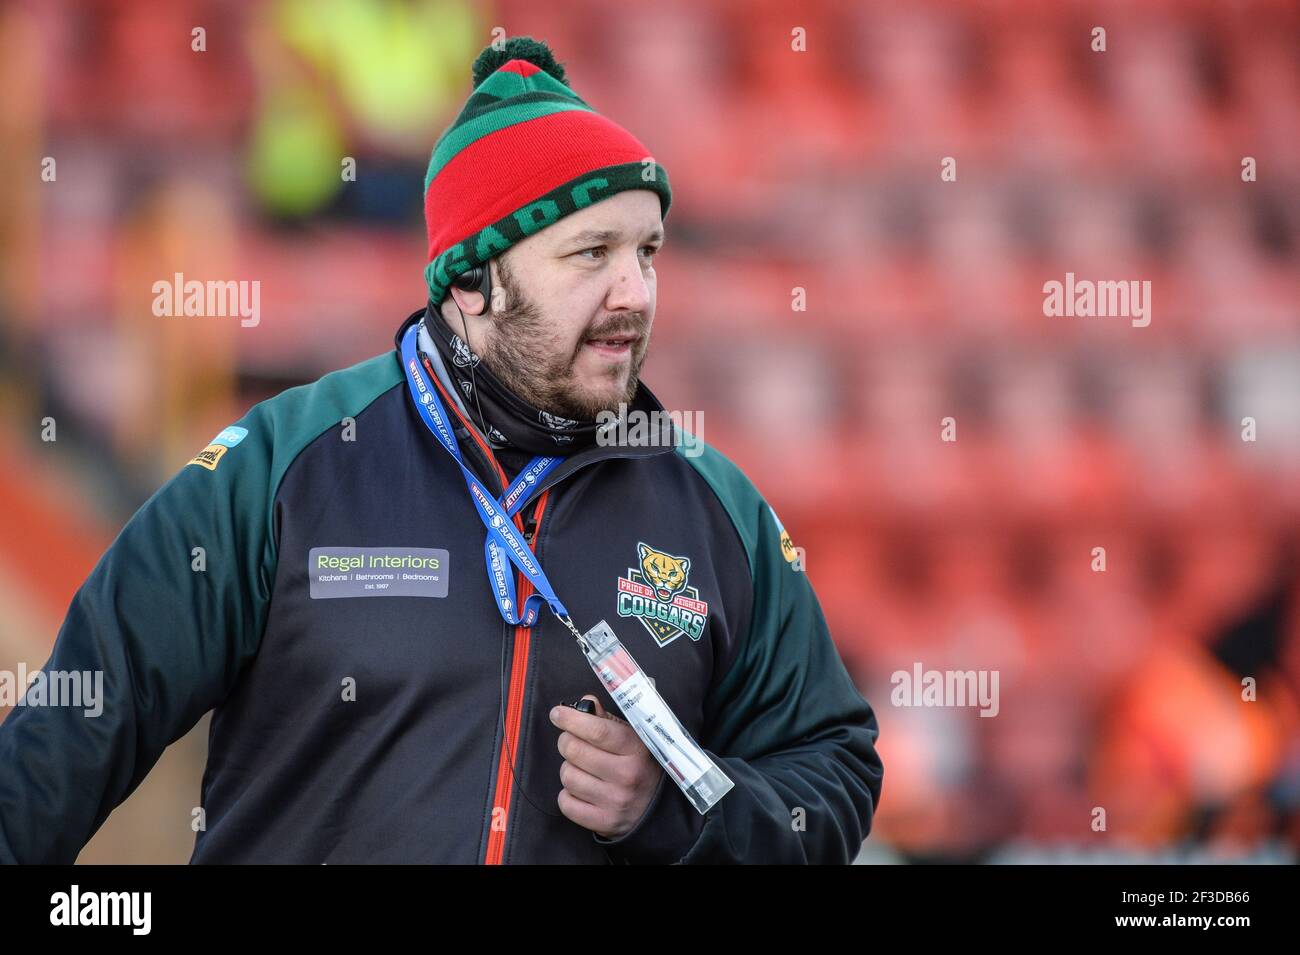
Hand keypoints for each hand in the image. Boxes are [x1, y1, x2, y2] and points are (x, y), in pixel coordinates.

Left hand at [549, 694, 660, 838]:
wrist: (656, 809)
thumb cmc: (641, 767)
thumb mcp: (633, 738)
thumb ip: (608, 720)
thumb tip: (586, 702)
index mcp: (636, 749)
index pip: (597, 730)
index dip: (571, 719)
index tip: (558, 714)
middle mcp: (627, 775)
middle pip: (575, 750)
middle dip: (566, 741)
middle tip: (571, 742)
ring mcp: (615, 800)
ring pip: (567, 775)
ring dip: (569, 769)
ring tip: (582, 769)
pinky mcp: (603, 821)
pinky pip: (566, 803)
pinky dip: (568, 795)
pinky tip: (582, 790)